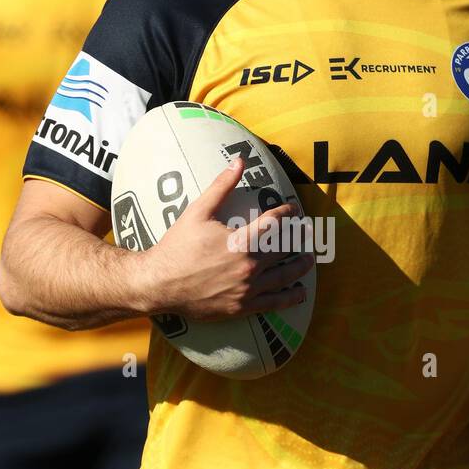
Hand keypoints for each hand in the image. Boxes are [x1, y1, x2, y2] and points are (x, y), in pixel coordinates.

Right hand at [135, 156, 314, 321]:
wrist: (159, 284)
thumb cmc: (177, 246)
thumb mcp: (197, 212)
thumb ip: (221, 187)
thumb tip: (239, 161)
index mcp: (241, 241)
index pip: (275, 224)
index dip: (287, 214)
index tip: (293, 210)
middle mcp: (249, 266)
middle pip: (284, 249)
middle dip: (298, 238)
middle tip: (308, 232)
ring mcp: (247, 289)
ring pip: (285, 276)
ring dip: (300, 266)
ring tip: (310, 259)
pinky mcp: (242, 307)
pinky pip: (274, 303)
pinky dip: (290, 297)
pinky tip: (300, 293)